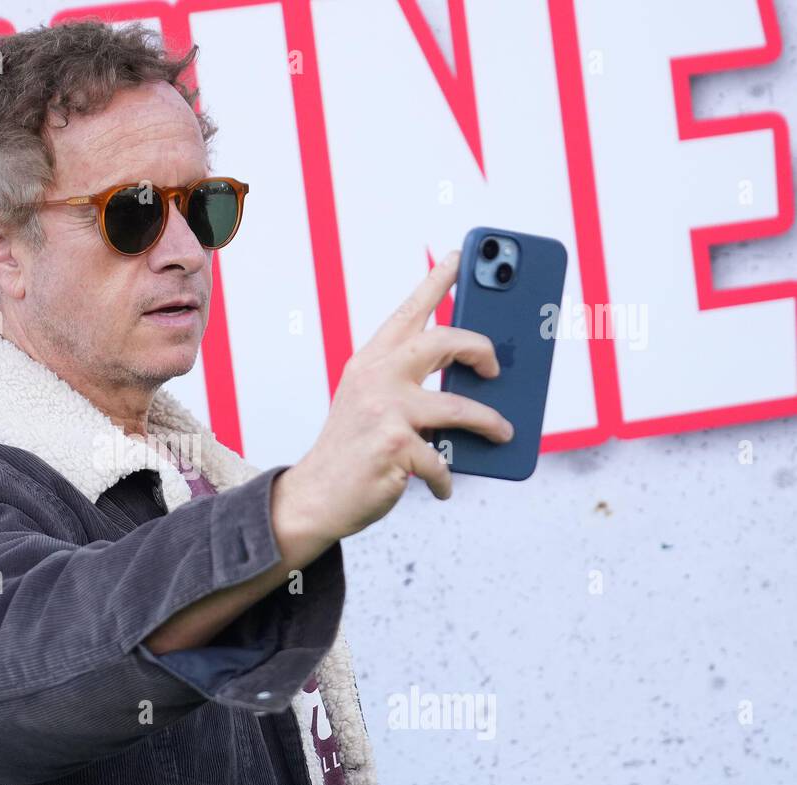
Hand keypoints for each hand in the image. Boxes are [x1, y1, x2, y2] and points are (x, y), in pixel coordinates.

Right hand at [273, 250, 513, 546]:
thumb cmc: (351, 452)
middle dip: (481, 349)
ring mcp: (386, 410)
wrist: (314, 497)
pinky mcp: (396, 446)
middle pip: (445, 341)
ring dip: (489, 422)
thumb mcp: (370, 406)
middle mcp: (376, 377)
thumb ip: (407, 387)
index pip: (409, 311)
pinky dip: (446, 478)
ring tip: (503, 432)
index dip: (437, 280)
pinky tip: (442, 486)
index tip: (459, 254)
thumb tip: (470, 387)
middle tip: (495, 367)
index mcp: (370, 361)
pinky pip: (443, 460)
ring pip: (461, 407)